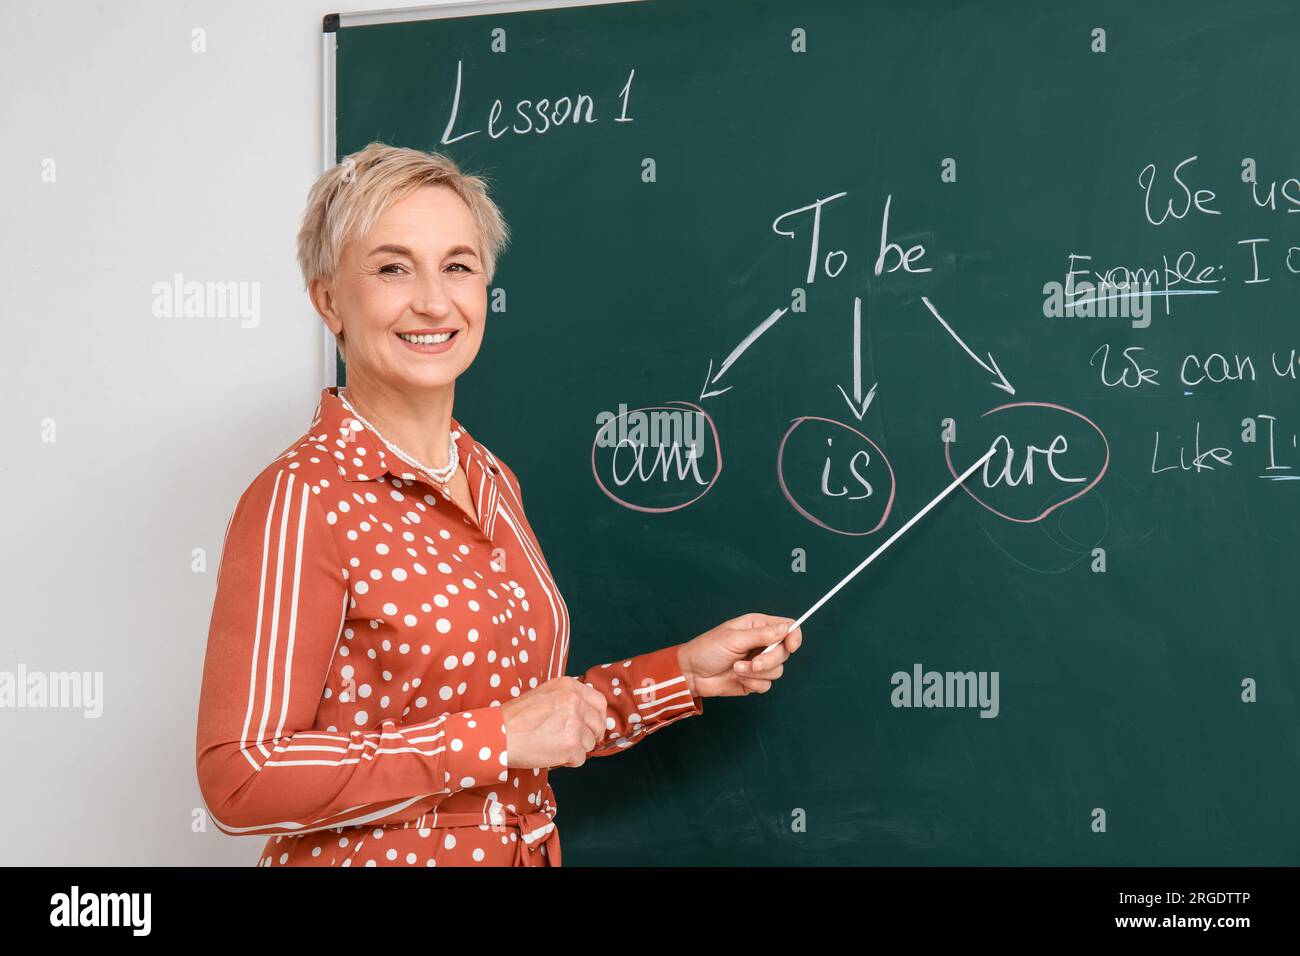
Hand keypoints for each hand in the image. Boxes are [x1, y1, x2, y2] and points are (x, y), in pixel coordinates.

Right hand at [499, 676, 607, 768]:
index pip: (600, 702)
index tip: (592, 727)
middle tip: (571, 742)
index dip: (598, 718)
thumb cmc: (516, 718)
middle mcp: (575, 702)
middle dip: (588, 736)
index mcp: (569, 686)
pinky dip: (569, 761)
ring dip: (576, 749)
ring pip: (590, 743)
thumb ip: (568, 699)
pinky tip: (552, 755)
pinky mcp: (572, 745)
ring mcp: (575, 723)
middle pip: (598, 724)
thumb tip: (589, 715)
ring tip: (555, 746)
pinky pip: (581, 759)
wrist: (499, 735)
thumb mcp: (545, 694)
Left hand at [676, 612, 802, 697]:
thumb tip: (787, 629)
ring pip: (778, 670)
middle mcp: (761, 643)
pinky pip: (767, 685)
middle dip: (769, 660)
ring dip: (756, 673)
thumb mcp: (735, 638)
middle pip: (785, 652)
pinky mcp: (755, 680)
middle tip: (753, 663)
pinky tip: (737, 678)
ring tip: (737, 669)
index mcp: (758, 626)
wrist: (692, 674)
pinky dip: (753, 683)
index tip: (792, 646)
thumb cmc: (708, 649)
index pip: (787, 627)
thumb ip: (762, 634)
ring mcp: (759, 663)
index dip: (794, 636)